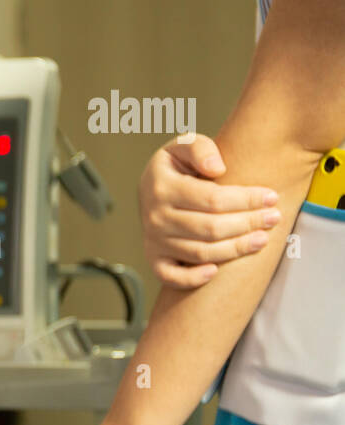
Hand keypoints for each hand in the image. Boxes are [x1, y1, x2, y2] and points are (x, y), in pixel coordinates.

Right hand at [138, 133, 279, 288]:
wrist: (152, 188)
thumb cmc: (177, 167)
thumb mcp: (183, 146)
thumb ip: (200, 148)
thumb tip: (217, 169)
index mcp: (162, 187)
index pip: (212, 199)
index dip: (246, 200)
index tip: (271, 197)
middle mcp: (155, 217)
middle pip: (211, 228)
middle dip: (248, 223)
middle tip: (273, 218)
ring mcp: (153, 240)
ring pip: (200, 252)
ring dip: (235, 249)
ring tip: (262, 239)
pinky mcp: (154, 258)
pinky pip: (171, 276)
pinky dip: (192, 278)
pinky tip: (215, 272)